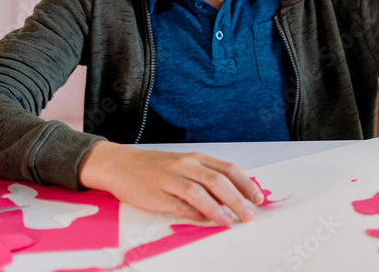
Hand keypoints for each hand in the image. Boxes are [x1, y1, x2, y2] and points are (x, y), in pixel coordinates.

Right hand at [77, 141, 264, 224]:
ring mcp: (171, 178)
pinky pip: (179, 203)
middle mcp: (186, 165)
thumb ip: (204, 178)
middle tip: (249, 214)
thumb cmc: (154, 168)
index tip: (258, 198)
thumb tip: (230, 197)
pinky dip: (194, 212)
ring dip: (218, 207)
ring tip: (229, 220)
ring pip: (200, 191)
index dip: (245, 184)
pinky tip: (204, 219)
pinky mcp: (157, 193)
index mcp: (196, 158)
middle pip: (218, 181)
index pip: (228, 169)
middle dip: (237, 198)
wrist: (120, 164)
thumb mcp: (183, 166)